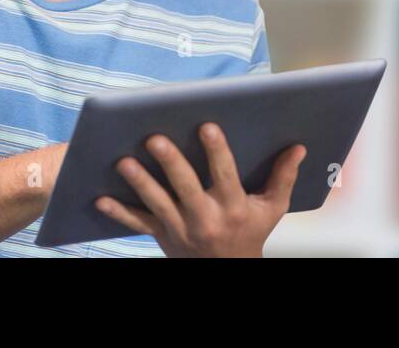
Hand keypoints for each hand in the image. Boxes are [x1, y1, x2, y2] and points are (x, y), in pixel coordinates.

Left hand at [94, 123, 305, 257]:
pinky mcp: (162, 235)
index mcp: (233, 207)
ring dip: (139, 182)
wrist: (227, 270)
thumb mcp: (273, 208)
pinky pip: (137, 223)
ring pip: (157, 203)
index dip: (216, 151)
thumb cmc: (251, 234)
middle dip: (169, 163)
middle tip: (154, 139)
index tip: (207, 127)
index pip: (224, 175)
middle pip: (185, 187)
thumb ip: (283, 176)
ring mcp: (180, 228)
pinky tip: (100, 197)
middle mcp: (205, 218)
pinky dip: (119, 212)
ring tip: (123, 162)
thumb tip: (298, 147)